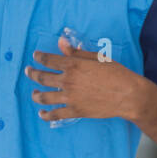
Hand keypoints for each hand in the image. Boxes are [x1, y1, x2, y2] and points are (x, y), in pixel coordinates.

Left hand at [24, 35, 139, 121]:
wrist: (128, 95)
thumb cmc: (116, 73)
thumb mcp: (97, 58)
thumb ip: (76, 53)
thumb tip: (62, 43)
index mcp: (73, 65)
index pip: (48, 60)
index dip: (39, 57)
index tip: (35, 56)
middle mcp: (67, 81)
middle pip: (42, 77)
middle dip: (32, 73)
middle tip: (28, 71)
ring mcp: (70, 98)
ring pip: (44, 97)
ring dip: (36, 95)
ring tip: (33, 94)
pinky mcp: (75, 111)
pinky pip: (55, 114)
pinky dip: (46, 115)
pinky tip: (42, 114)